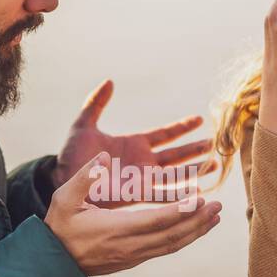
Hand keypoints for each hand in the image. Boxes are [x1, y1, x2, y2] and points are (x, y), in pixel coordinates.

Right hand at [44, 152, 222, 275]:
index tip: (200, 199)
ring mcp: (133, 255)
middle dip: (197, 221)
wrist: (54, 262)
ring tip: (215, 217)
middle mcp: (129, 245)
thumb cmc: (59, 226)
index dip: (181, 210)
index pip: (156, 220)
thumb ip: (84, 177)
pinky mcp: (134, 259)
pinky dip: (184, 237)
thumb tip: (102, 157)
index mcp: (116, 229)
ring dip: (196, 231)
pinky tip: (194, 228)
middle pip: (172, 234)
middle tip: (218, 206)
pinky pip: (165, 248)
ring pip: (172, 244)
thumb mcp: (64, 199)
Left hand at [51, 80, 216, 205]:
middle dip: (195, 150)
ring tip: (214, 166)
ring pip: (175, 174)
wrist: (62, 180)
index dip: (182, 127)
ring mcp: (142, 179)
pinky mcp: (137, 195)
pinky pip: (162, 194)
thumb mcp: (84, 125)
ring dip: (194, 171)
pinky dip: (178, 194)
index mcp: (135, 144)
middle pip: (177, 154)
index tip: (199, 119)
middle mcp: (143, 162)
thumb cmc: (72, 156)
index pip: (165, 134)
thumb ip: (95, 104)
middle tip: (215, 144)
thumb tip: (109, 81)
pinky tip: (195, 194)